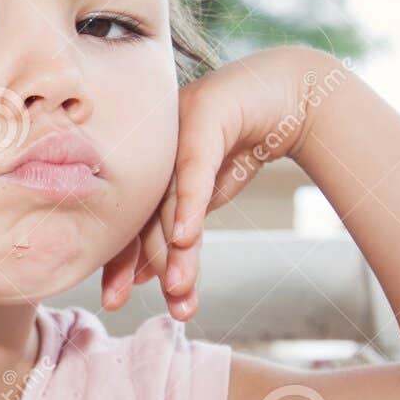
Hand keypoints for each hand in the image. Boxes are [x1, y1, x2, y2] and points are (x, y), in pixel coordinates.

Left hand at [101, 46, 347, 319]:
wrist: (285, 95)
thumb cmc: (238, 146)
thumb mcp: (204, 195)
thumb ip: (179, 228)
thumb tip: (148, 276)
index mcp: (146, 171)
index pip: (128, 221)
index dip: (119, 261)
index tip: (113, 300)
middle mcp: (152, 153)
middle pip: (139, 214)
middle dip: (134, 264)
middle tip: (121, 303)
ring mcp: (173, 134)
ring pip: (168, 201)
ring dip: (172, 249)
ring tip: (175, 288)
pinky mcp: (203, 121)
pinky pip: (193, 172)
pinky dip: (190, 206)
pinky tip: (185, 238)